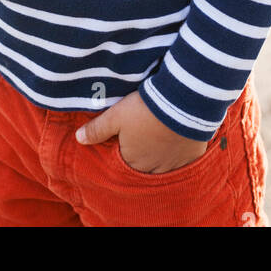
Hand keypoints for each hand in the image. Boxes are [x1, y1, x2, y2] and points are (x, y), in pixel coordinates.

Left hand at [75, 89, 208, 173]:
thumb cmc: (144, 110)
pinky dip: (179, 153)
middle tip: (143, 137)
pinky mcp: (191, 156)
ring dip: (160, 155)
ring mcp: (174, 164)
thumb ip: (97, 129)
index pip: (124, 163)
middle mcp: (153, 168)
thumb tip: (78, 139)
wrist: (182, 102)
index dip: (123, 150)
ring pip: (163, 165)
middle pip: (144, 166)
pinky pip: (184, 160)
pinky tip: (177, 141)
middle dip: (141, 155)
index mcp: (133, 161)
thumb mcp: (116, 115)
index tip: (125, 137)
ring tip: (158, 138)